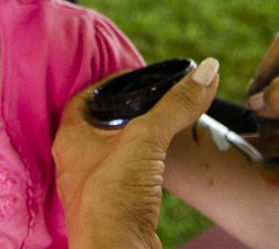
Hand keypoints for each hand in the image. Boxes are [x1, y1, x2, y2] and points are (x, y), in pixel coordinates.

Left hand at [53, 58, 219, 247]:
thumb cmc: (113, 198)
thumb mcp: (146, 139)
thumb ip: (175, 105)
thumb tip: (207, 69)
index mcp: (71, 138)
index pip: (85, 97)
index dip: (109, 83)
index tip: (136, 76)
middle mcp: (76, 162)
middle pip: (100, 123)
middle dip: (126, 109)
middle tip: (154, 98)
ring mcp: (94, 188)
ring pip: (114, 152)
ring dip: (135, 139)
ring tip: (161, 125)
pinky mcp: (115, 208)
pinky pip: (127, 177)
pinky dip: (143, 164)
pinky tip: (160, 163)